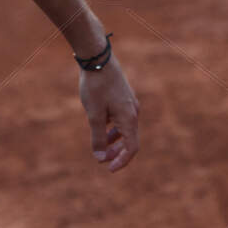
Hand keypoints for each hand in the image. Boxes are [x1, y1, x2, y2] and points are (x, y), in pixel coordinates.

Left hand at [79, 57, 139, 172]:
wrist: (98, 58)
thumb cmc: (96, 86)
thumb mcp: (94, 115)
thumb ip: (97, 138)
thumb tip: (100, 158)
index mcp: (129, 118)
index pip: (132, 148)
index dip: (122, 161)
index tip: (109, 169)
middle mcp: (133, 112)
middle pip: (130, 140)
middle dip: (117, 153)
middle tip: (102, 160)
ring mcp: (130, 104)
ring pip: (126, 129)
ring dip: (114, 141)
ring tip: (100, 146)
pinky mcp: (124, 97)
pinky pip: (122, 119)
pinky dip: (113, 128)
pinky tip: (101, 126)